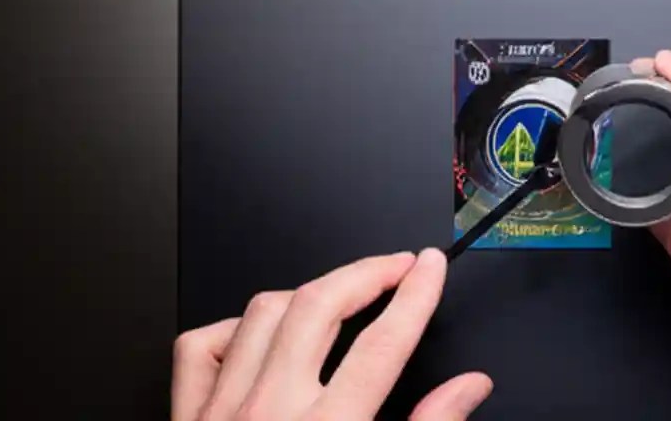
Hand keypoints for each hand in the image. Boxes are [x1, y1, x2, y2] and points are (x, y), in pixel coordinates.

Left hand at [172, 249, 492, 420]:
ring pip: (263, 313)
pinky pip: (202, 347)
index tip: (432, 268)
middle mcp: (269, 415)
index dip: (415, 296)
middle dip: (366, 272)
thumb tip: (468, 389)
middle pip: (320, 307)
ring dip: (309, 291)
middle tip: (399, 265)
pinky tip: (263, 332)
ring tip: (342, 292)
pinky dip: (236, 327)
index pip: (382, 344)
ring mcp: (222, 414)